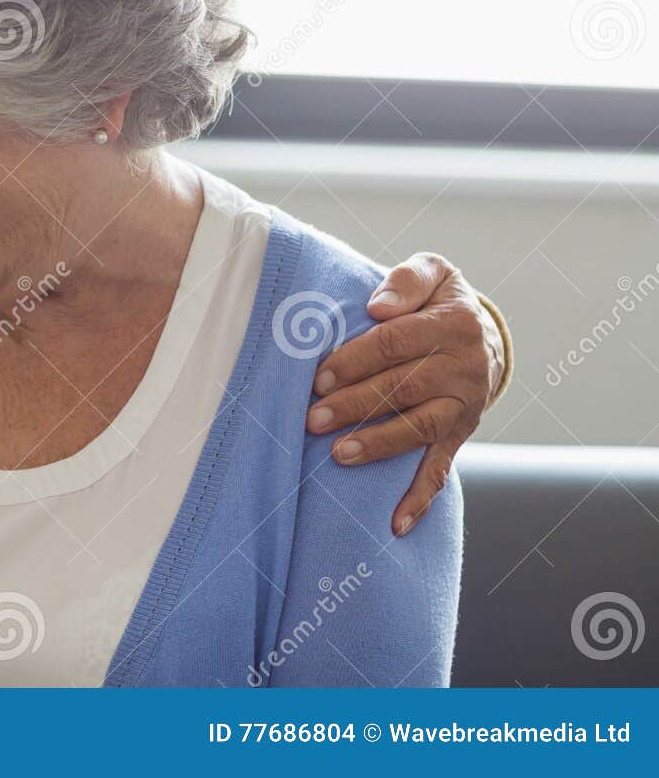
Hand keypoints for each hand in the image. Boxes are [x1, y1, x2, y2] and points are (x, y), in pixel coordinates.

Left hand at [307, 252, 506, 537]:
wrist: (485, 334)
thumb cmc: (439, 300)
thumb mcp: (434, 272)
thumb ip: (407, 280)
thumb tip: (378, 307)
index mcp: (453, 323)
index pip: (395, 343)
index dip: (355, 360)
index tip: (319, 377)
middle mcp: (464, 367)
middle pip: (402, 388)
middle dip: (355, 405)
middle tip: (312, 418)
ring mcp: (464, 406)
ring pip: (418, 428)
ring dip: (378, 445)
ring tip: (338, 455)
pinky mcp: (460, 434)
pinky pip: (440, 469)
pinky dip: (419, 499)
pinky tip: (395, 523)